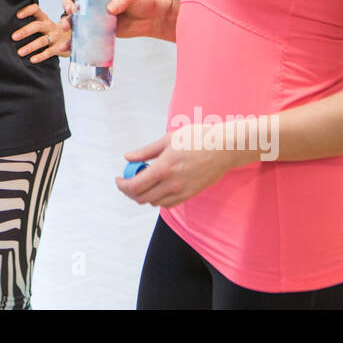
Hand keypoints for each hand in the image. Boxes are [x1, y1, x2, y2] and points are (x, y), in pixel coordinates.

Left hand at [12, 3, 68, 62]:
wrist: (69, 38)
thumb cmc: (48, 30)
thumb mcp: (42, 23)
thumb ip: (30, 22)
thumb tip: (6, 26)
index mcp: (43, 18)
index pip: (36, 9)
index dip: (27, 11)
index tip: (17, 15)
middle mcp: (49, 25)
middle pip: (37, 26)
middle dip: (25, 31)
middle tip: (13, 37)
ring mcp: (54, 36)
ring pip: (42, 41)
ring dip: (30, 47)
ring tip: (20, 52)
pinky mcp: (58, 47)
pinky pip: (49, 52)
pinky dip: (40, 56)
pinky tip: (32, 60)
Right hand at [61, 0, 173, 40]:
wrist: (150, 19)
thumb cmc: (142, 1)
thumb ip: (122, 0)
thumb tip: (109, 10)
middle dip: (67, 3)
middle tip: (73, 10)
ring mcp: (92, 14)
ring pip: (72, 17)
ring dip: (66, 21)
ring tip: (67, 27)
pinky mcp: (95, 30)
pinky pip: (80, 34)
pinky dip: (71, 41)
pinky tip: (66, 47)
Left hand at [114, 125, 249, 207]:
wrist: (224, 149)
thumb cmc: (196, 138)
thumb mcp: (168, 140)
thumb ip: (146, 152)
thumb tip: (128, 158)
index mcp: (164, 167)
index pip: (135, 186)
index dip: (122, 185)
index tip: (119, 179)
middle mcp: (172, 183)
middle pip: (141, 198)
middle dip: (129, 191)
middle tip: (127, 181)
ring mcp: (182, 191)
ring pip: (153, 202)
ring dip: (143, 195)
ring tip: (143, 180)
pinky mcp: (190, 195)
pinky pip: (167, 204)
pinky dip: (157, 198)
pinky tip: (157, 186)